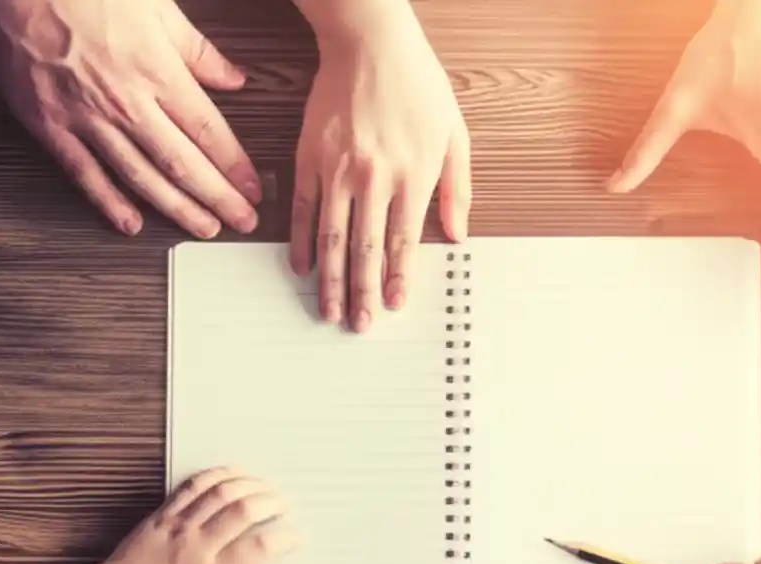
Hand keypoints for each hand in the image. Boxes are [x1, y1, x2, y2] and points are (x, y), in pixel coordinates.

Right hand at [0, 0, 261, 238]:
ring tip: (204, 228)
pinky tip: (131, 223)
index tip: (253, 187)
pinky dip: (108, 202)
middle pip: (183, 164)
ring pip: (141, 176)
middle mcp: (126, 102)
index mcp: (157, 71)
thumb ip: (198, 49)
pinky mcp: (48, 124)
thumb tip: (234, 78)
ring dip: (177, 208)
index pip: (208, 131)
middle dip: (219, 199)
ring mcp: (86, 117)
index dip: (235, 165)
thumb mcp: (157, 4)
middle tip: (243, 221)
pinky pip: (83, 173)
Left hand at [84, 467, 298, 563]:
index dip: (285, 538)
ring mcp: (177, 526)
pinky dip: (217, 475)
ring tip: (265, 487)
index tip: (295, 537)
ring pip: (220, 492)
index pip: (259, 548)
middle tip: (284, 504)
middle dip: (272, 501)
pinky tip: (232, 474)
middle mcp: (196, 546)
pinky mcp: (161, 515)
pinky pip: (192, 486)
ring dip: (249, 483)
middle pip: (243, 510)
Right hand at [289, 1, 470, 331]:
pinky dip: (302, 242)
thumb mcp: (455, 135)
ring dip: (332, 279)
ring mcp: (338, 169)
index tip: (393, 305)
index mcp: (413, 174)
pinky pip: (304, 210)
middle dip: (362, 292)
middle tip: (358, 324)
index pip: (404, 242)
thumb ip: (458, 189)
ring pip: (333, 238)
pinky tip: (302, 266)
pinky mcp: (311, 157)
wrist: (371, 43)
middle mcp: (375, 176)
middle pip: (367, 249)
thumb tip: (457, 235)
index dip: (397, 279)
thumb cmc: (417, 85)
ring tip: (329, 309)